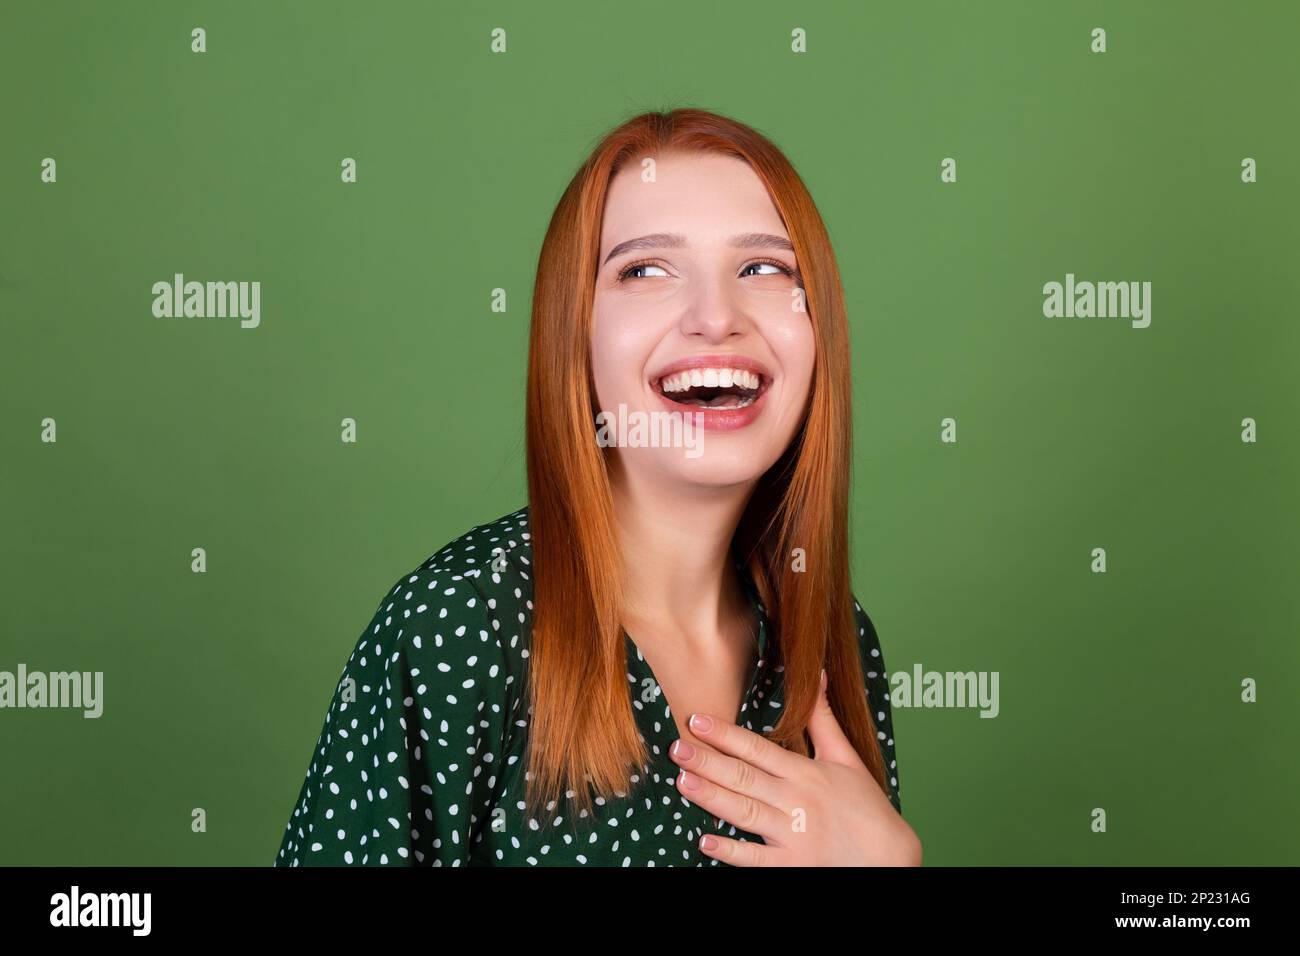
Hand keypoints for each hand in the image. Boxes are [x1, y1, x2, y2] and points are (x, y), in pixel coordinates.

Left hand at [669, 669, 921, 865]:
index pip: (758, 749)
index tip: (696, 720)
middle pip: (744, 778)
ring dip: (711, 797)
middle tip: (677, 747)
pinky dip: (730, 852)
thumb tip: (819, 674)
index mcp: (805, 773)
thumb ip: (823, 719)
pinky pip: (755, 860)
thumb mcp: (846, 759)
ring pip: (744, 813)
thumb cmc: (867, 808)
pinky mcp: (791, 865)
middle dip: (708, 761)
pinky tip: (705, 841)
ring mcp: (792, 835)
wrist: (890, 860)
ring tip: (682, 781)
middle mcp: (795, 801)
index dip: (725, 734)